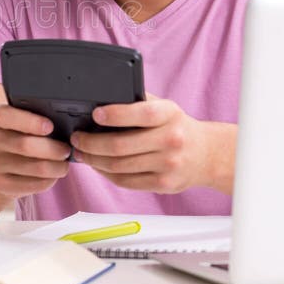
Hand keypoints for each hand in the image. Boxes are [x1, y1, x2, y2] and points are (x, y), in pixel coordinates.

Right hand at [0, 104, 71, 197]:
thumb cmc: (17, 134)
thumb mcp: (19, 120)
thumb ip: (35, 116)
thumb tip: (63, 123)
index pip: (5, 116)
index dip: (29, 121)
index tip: (50, 126)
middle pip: (24, 145)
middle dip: (52, 149)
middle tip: (66, 150)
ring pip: (33, 167)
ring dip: (55, 167)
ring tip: (64, 164)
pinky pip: (31, 184)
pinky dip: (48, 181)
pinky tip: (52, 176)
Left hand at [70, 95, 235, 194]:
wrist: (206, 154)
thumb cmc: (176, 126)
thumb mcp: (163, 106)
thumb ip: (137, 102)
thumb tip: (100, 99)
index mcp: (170, 114)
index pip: (140, 114)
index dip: (115, 115)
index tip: (95, 115)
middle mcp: (171, 139)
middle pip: (121, 145)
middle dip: (91, 143)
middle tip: (77, 139)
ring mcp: (168, 164)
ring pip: (119, 166)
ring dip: (94, 160)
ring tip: (83, 152)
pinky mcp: (163, 184)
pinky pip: (126, 181)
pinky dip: (106, 173)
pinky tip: (98, 165)